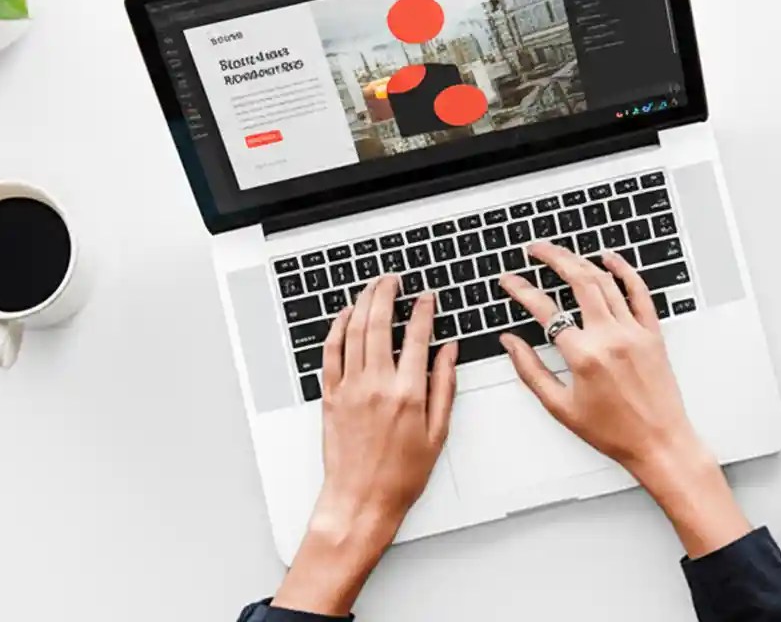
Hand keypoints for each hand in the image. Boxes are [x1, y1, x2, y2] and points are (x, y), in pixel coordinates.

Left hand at [273, 276, 457, 615]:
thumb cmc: (400, 475)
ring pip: (353, 332)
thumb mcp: (438, 432)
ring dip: (361, 303)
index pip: (418, 337)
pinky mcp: (331, 396)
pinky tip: (344, 316)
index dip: (423, 310)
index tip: (426, 297)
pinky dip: (337, 329)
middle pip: (379, 323)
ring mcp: (350, 388)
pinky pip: (331, 353)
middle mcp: (376, 385)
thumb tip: (449, 351)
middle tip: (392, 279)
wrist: (360, 500)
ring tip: (371, 288)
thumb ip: (444, 386)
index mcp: (408, 393)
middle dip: (386, 293)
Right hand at [498, 243, 750, 557]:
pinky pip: (639, 293)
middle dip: (553, 258)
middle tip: (534, 249)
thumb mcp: (560, 407)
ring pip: (605, 281)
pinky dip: (624, 271)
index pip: (544, 310)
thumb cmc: (612, 432)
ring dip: (580, 260)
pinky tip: (610, 258)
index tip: (509, 281)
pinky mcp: (653, 334)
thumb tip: (510, 342)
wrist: (659, 444)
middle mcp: (610, 337)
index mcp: (583, 356)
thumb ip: (530, 370)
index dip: (521, 290)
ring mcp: (634, 332)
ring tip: (562, 251)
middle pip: (578, 280)